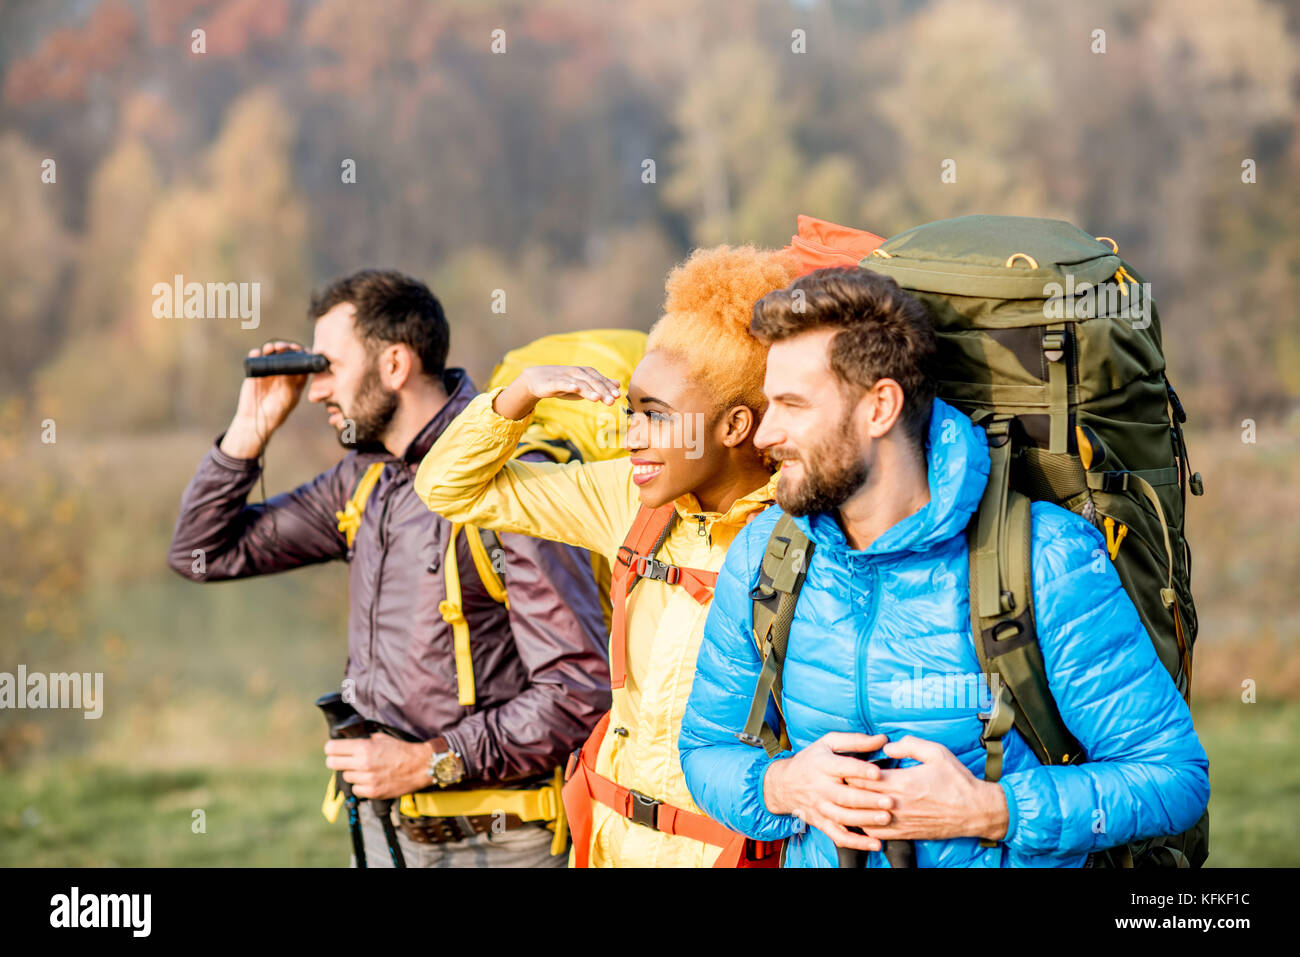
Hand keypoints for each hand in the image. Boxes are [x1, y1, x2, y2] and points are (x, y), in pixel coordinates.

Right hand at [219, 341, 310, 458]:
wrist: (256, 420)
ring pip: (272, 354)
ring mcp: (270, 371)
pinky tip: (256, 353)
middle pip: (287, 354)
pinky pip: (256, 359)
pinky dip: (256, 354)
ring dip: (272, 348)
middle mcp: (284, 372)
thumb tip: (289, 368)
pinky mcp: (256, 372)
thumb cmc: (277, 412)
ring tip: (271, 348)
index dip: (302, 354)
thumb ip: (290, 384)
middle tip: (283, 347)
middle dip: (286, 348)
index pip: (302, 362)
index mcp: (296, 379)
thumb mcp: (287, 398)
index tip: (301, 350)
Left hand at [324, 733, 433, 799]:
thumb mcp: (381, 737)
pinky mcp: (372, 792)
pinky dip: (360, 786)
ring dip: (352, 773)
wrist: (420, 766)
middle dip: (336, 761)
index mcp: (363, 748)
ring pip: (346, 777)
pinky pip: (356, 790)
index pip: (331, 748)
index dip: (332, 748)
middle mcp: (362, 764)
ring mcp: (367, 779)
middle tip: (345, 760)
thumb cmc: (401, 749)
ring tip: (365, 770)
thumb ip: (362, 740)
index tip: (334, 749)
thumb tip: (347, 743)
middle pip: (332, 763)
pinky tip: (370, 779)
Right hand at [493, 365, 620, 419]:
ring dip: (589, 390)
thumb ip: (601, 385)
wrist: (537, 379)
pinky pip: (562, 383)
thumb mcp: (583, 385)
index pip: (599, 380)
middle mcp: (577, 372)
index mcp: (585, 373)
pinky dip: (569, 385)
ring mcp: (565, 376)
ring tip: (598, 398)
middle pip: (592, 382)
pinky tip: (575, 388)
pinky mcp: (553, 382)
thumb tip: (618, 385)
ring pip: (580, 383)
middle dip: (602, 391)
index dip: (608, 387)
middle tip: (612, 401)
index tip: (618, 396)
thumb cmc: (564, 382)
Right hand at [762, 732, 895, 851]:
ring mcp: (820, 807)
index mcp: (823, 764)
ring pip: (843, 817)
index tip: (877, 773)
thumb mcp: (828, 743)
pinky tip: (874, 843)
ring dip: (865, 819)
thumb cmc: (810, 760)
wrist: (782, 784)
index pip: (843, 767)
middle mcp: (821, 787)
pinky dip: (856, 842)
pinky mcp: (822, 823)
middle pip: (845, 796)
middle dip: (868, 800)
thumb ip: (855, 741)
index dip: (860, 770)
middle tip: (889, 801)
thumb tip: (883, 740)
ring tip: (885, 819)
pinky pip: (838, 836)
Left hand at [850, 735, 1008, 843]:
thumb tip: (886, 746)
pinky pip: (875, 832)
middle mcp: (897, 804)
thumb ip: (908, 744)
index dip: (849, 768)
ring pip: (863, 817)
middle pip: (858, 797)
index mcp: (902, 781)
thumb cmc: (956, 780)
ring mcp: (900, 821)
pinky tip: (861, 815)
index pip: (862, 776)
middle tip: (838, 778)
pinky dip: (864, 824)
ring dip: (853, 807)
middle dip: (846, 787)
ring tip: (846, 797)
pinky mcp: (905, 833)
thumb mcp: (935, 752)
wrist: (975, 811)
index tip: (844, 762)